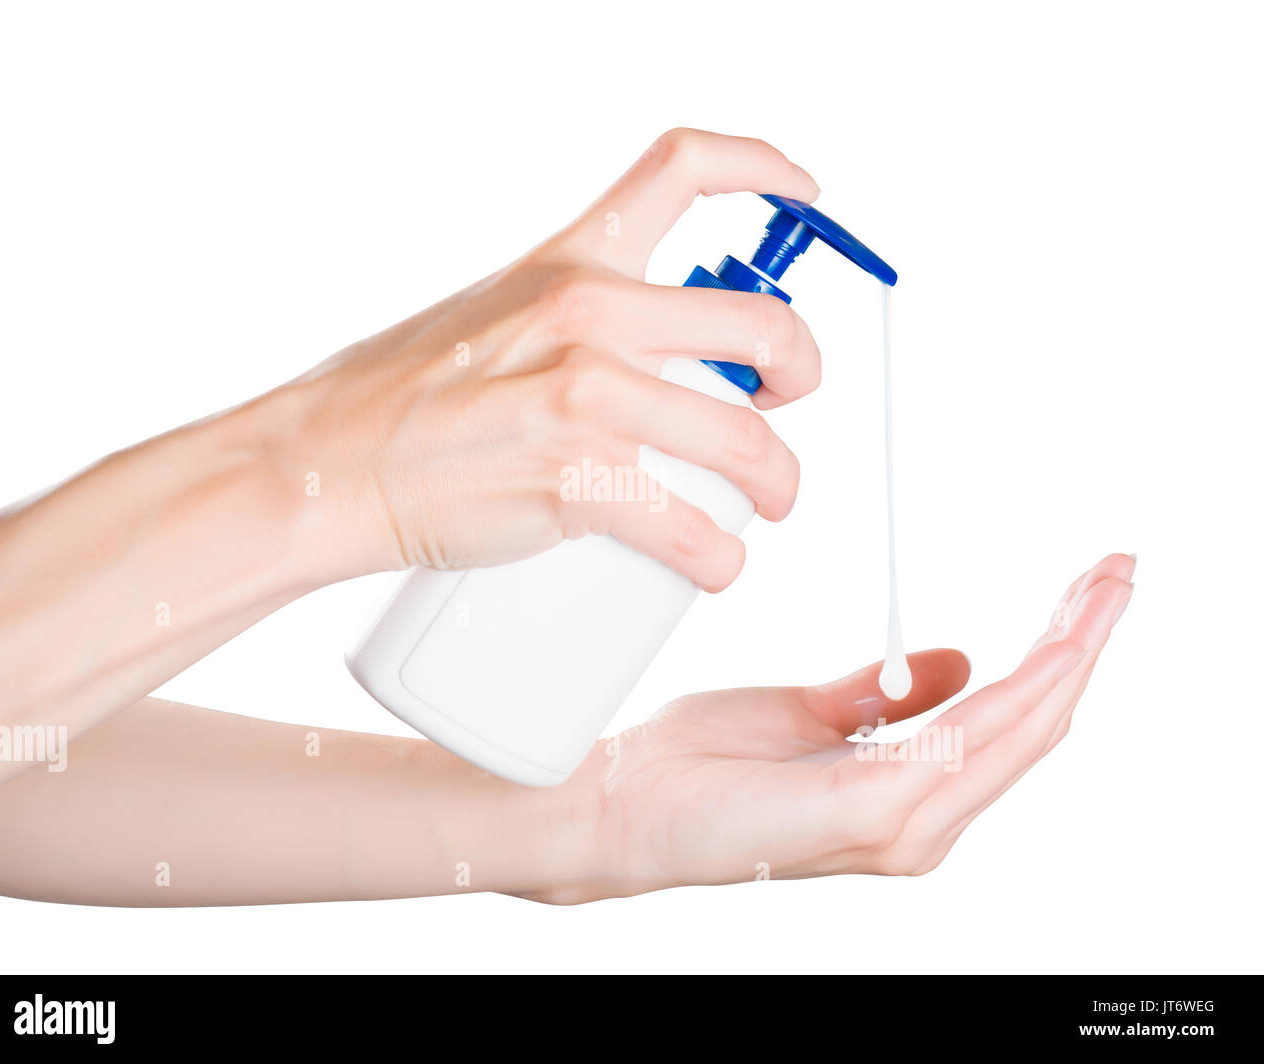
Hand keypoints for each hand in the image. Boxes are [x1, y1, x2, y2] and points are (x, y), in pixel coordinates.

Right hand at [282, 129, 821, 589]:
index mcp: (570, 260)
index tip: (804, 190)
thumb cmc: (398, 398)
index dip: (765, 167)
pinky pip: (696, 530)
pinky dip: (722, 559)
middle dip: (804, 370)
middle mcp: (589, 313)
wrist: (325, 466)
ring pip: (748, 443)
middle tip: (791, 404)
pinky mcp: (578, 484)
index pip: (682, 166)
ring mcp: (587, 399)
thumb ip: (567, 320)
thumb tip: (645, 358)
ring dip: (782, 485)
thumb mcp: (492, 314)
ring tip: (770, 506)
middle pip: (761, 325)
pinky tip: (716, 565)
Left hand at [544, 553, 1133, 901]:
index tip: (1087, 590)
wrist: (622, 799)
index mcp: (904, 793)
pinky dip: (1015, 692)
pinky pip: (964, 744)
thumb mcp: (806, 711)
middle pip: (1031, 726)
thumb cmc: (699, 764)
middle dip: (1080, 644)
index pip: (1004, 719)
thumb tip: (952, 661)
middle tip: (1118, 574)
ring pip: (1017, 732)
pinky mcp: (869, 814)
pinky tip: (1047, 647)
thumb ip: (880, 697)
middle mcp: (918, 820)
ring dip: (1067, 656)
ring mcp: (900, 824)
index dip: (1054, 654)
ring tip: (1102, 590)